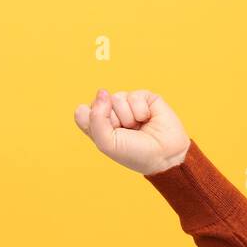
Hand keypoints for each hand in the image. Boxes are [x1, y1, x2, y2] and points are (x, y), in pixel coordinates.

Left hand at [73, 89, 190, 174]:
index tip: (106, 135)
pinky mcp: (144, 97)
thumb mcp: (106, 143)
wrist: (164, 155)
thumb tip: (102, 91)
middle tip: (126, 133)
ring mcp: (127, 104)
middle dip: (113, 120)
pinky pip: (134, 96)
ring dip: (128, 117)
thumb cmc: (134, 153)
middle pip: (98, 102)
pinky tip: (147, 119)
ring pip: (116, 98)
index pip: (82, 112)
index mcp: (98, 125)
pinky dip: (140, 111)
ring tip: (138, 127)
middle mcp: (111, 113)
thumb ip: (96, 118)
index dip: (92, 121)